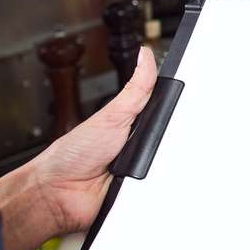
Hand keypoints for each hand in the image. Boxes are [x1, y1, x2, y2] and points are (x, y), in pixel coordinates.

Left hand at [0, 47, 159, 249]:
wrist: (58, 194)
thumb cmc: (73, 155)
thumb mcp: (112, 115)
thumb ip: (135, 88)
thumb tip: (145, 56)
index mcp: (135, 124)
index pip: (168, 114)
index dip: (179, 110)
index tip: (190, 103)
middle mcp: (141, 148)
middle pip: (174, 141)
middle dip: (168, 141)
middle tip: (148, 141)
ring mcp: (143, 171)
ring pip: (171, 166)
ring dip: (159, 165)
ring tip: (136, 164)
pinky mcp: (143, 194)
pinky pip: (162, 188)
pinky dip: (155, 185)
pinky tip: (141, 180)